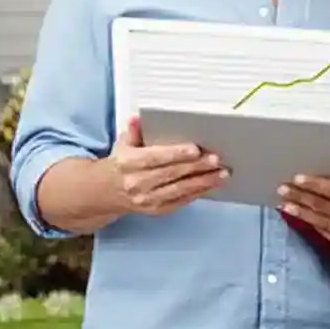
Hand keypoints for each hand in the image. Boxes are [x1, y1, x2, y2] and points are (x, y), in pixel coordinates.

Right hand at [107, 116, 226, 215]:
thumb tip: (138, 118)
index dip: (176, 154)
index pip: (155, 157)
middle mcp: (137, 183)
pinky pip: (180, 201)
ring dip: (202, 182)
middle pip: (171, 174)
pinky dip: (197, 193)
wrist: (108, 192)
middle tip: (216, 160)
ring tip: (221, 174)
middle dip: (196, 167)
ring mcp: (147, 199)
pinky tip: (210, 185)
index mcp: (128, 163)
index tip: (195, 149)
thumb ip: (134, 131)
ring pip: (179, 190)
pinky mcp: (156, 210)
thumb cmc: (121, 164)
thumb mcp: (123, 143)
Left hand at [278, 152, 329, 257]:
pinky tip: (298, 216)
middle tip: (284, 188)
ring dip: (301, 212)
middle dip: (302, 196)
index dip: (317, 185)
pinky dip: (310, 224)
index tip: (299, 178)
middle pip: (325, 207)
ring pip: (321, 222)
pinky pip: (325, 233)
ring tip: (284, 203)